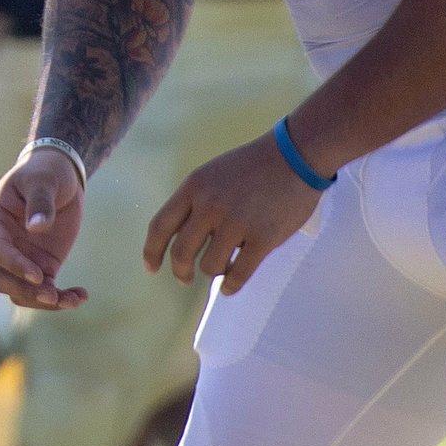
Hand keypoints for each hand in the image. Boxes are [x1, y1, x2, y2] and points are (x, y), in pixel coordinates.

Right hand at [0, 145, 86, 309]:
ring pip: (18, 291)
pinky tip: (80, 296)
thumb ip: (40, 202)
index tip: (37, 275)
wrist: (61, 176)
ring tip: (70, 300)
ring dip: (41, 301)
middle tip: (51, 294)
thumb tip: (36, 226)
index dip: (13, 264)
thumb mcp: (44, 181)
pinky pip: (43, 291)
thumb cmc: (46, 172)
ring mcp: (17, 257)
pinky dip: (60, 299)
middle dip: (24, 290)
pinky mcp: (38, 266)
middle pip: (0, 277)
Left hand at [142, 132, 324, 294]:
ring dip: (213, 272)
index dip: (151, 251)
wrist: (295, 157)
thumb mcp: (212, 174)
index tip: (151, 267)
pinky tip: (228, 288)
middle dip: (180, 271)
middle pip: (181, 252)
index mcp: (193, 188)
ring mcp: (236, 224)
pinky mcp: (263, 239)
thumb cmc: (252, 165)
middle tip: (184, 279)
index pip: (160, 226)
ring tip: (221, 269)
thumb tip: (182, 236)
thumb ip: (195, 201)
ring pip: (210, 265)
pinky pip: (239, 274)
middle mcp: (209, 207)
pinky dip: (230, 285)